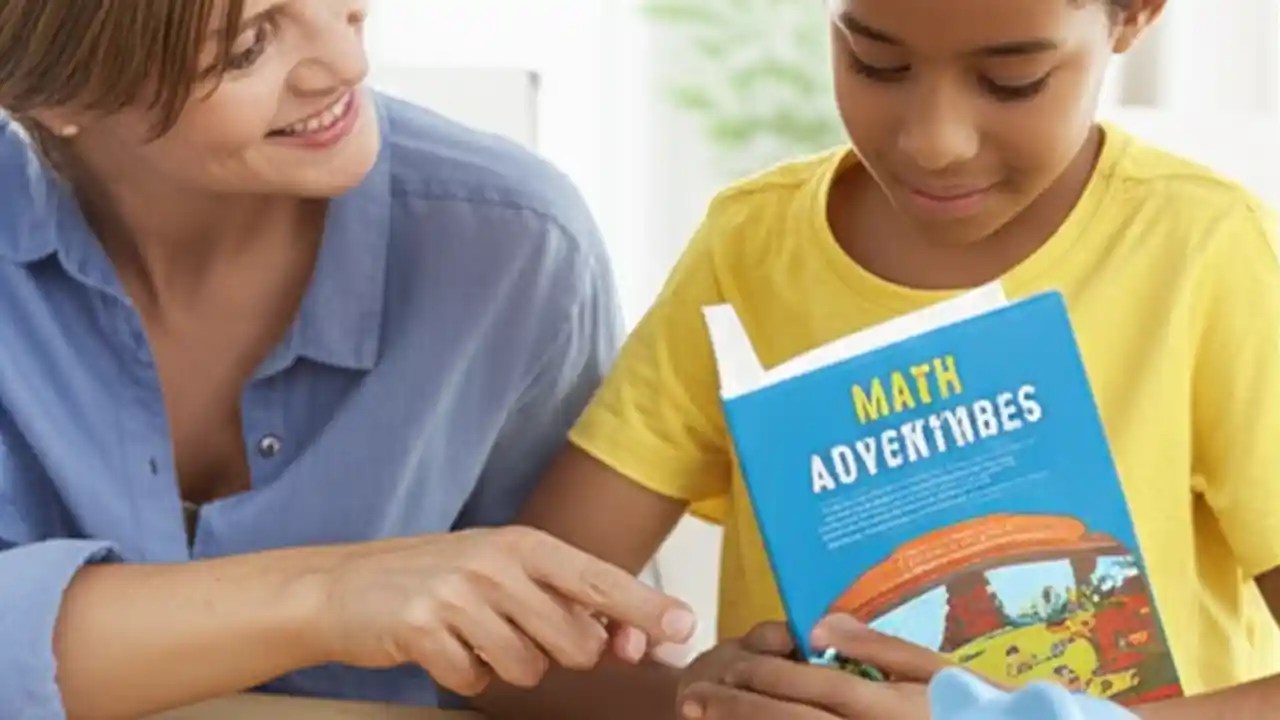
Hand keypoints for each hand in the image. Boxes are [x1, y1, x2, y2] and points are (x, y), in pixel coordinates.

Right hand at [310, 526, 696, 695]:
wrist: (342, 585)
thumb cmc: (437, 577)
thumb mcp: (503, 569)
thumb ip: (565, 598)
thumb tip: (632, 639)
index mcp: (525, 544)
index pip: (601, 581)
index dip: (646, 609)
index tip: (683, 628)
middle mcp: (497, 564)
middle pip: (575, 642)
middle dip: (557, 653)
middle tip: (514, 630)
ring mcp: (458, 595)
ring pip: (528, 669)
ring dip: (504, 666)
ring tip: (471, 635)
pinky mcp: (422, 630)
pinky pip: (475, 682)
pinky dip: (463, 676)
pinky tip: (442, 648)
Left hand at [678, 615, 949, 719]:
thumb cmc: (966, 708)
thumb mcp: (934, 671)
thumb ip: (876, 647)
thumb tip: (818, 626)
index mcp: (891, 707)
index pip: (816, 686)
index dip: (768, 675)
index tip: (732, 665)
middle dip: (739, 709)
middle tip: (695, 698)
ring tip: (701, 717)